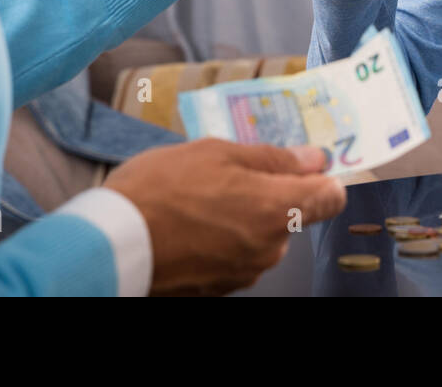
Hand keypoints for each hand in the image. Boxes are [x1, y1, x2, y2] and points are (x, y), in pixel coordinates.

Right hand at [104, 139, 346, 295]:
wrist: (109, 246)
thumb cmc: (160, 190)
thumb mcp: (217, 153)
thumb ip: (273, 158)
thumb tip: (316, 159)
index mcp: (277, 209)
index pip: (332, 197)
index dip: (322, 177)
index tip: (304, 165)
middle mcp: (270, 247)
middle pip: (292, 214)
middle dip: (269, 194)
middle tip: (225, 176)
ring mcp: (245, 272)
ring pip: (262, 235)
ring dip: (242, 217)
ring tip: (199, 201)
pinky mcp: (220, 288)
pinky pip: (236, 255)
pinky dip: (222, 240)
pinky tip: (190, 226)